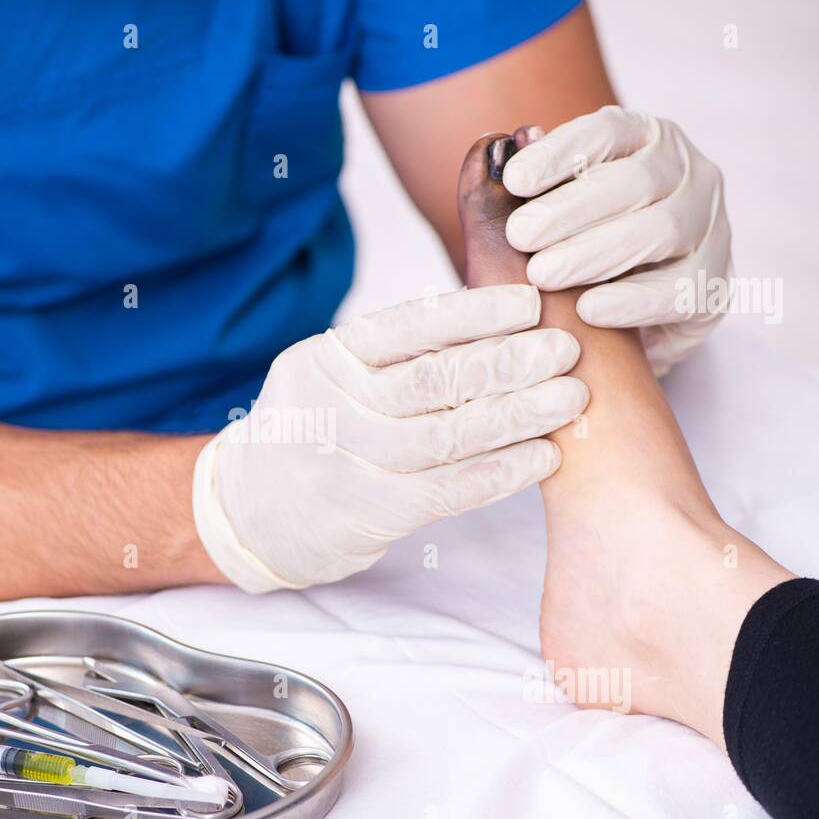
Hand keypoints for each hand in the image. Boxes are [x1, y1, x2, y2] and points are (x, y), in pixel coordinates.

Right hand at [193, 286, 587, 591]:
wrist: (248, 511)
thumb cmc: (313, 431)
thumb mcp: (331, 375)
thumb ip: (394, 354)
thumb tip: (498, 321)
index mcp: (325, 358)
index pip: (406, 327)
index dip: (473, 313)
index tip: (529, 304)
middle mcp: (331, 406)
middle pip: (434, 380)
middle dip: (509, 362)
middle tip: (565, 349)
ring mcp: (346, 464)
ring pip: (447, 435)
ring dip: (518, 416)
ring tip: (569, 399)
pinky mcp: (367, 514)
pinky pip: (446, 490)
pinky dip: (500, 473)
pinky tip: (542, 457)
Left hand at [502, 106, 730, 374]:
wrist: (632, 316)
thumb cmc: (581, 245)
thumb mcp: (553, 208)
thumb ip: (531, 185)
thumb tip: (498, 155)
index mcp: (648, 138)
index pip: (607, 132)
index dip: (560, 153)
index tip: (513, 180)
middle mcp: (688, 172)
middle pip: (636, 181)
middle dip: (570, 209)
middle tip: (519, 236)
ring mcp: (710, 225)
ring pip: (662, 230)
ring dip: (595, 253)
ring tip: (543, 275)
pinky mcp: (714, 283)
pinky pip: (678, 289)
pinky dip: (631, 301)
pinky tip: (589, 309)